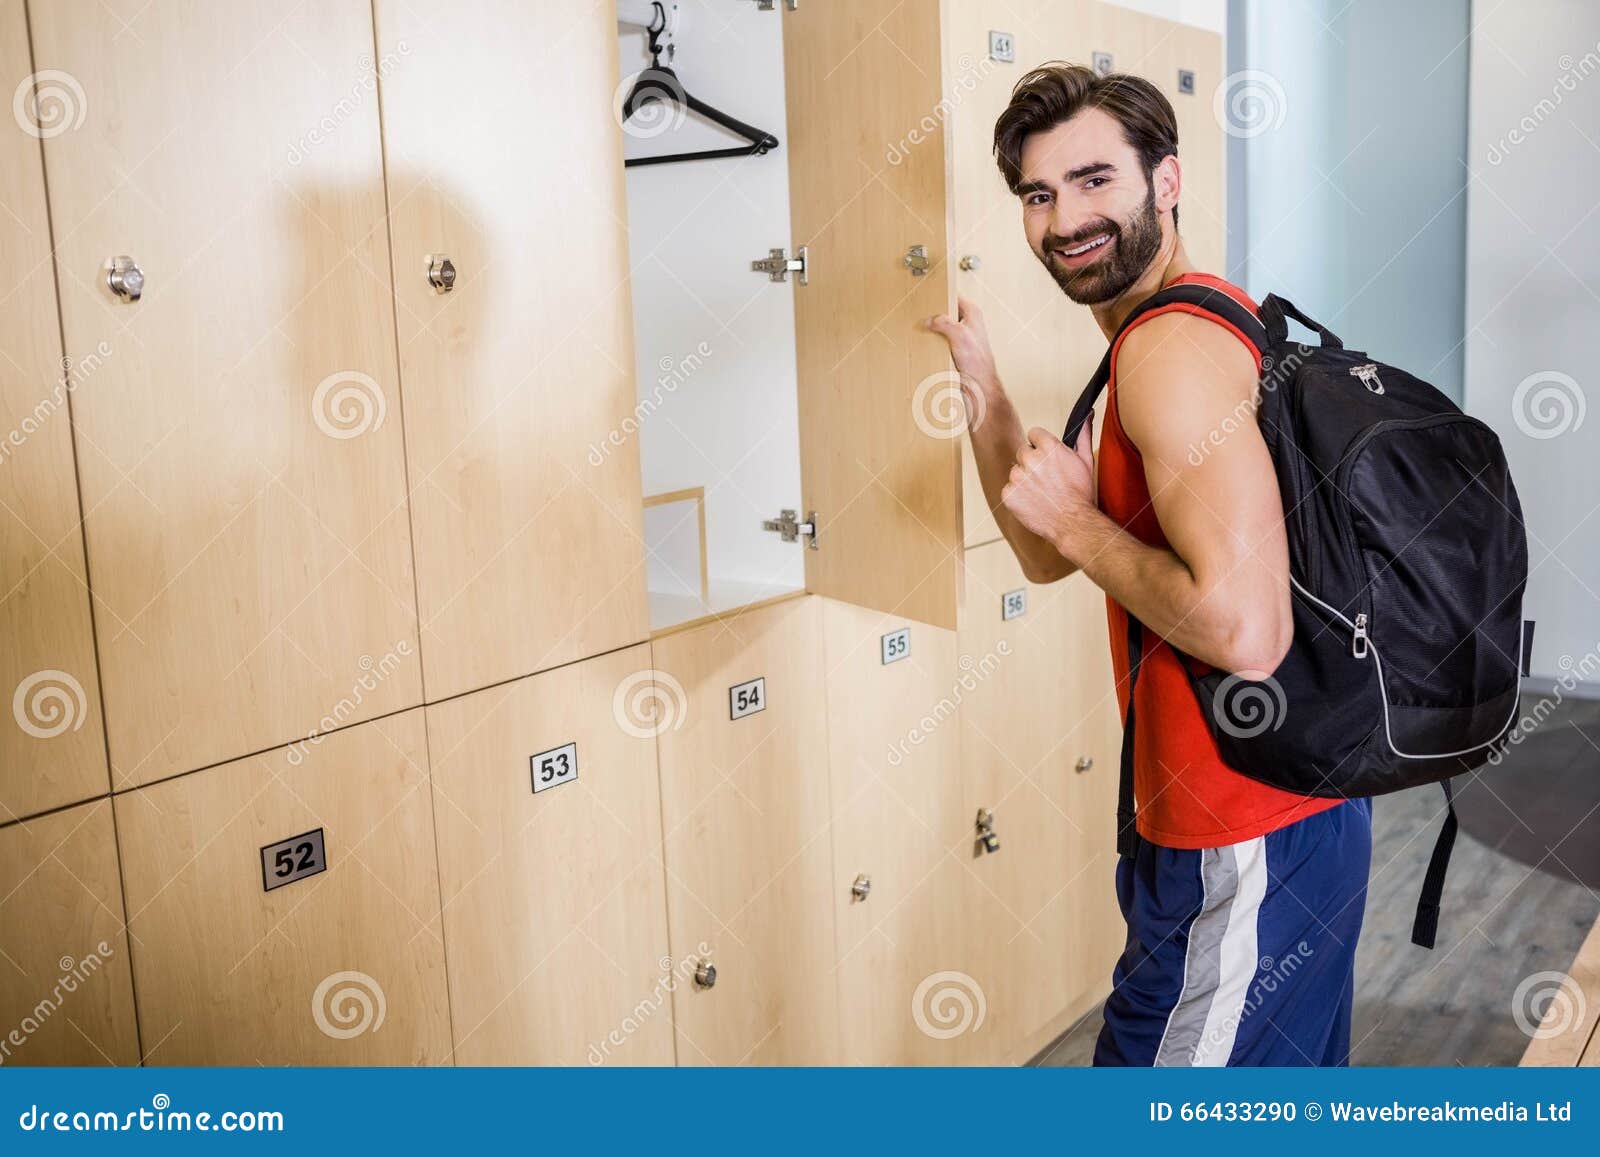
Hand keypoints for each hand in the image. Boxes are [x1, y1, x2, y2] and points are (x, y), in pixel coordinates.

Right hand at [925, 296, 999, 409]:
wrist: (979, 384)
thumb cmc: (977, 362)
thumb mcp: (959, 335)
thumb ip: (944, 323)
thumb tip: (929, 320)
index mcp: (973, 314)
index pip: (955, 296)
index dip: (942, 293)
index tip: (928, 293)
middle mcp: (968, 322)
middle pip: (947, 310)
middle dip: (934, 312)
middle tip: (921, 311)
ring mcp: (961, 335)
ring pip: (943, 325)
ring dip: (933, 327)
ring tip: (921, 326)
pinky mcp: (956, 347)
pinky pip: (941, 338)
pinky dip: (933, 339)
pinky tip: (925, 341)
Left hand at [1001, 416, 1097, 561]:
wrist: (1072, 522)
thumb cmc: (1081, 493)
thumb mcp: (1086, 460)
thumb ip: (1083, 435)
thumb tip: (1087, 415)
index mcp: (1049, 447)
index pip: (1034, 433)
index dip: (1040, 445)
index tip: (1046, 457)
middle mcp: (1031, 458)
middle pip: (1023, 451)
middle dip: (1031, 462)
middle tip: (1046, 478)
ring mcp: (1017, 477)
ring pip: (1015, 471)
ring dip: (1024, 479)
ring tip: (1041, 492)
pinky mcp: (1008, 493)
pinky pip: (1008, 489)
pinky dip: (1017, 495)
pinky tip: (1033, 501)